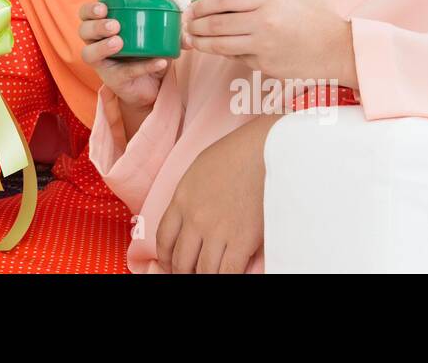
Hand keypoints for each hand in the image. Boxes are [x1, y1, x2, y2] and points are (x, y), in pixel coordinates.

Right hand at [78, 0, 168, 113]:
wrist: (151, 84)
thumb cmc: (147, 52)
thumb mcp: (156, 36)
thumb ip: (170, 28)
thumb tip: (186, 26)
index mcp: (103, 26)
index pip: (86, 13)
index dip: (90, 9)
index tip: (104, 7)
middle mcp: (96, 43)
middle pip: (83, 31)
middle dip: (96, 26)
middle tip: (114, 25)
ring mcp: (102, 63)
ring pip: (90, 53)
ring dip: (102, 46)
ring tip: (119, 42)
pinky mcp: (113, 79)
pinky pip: (123, 72)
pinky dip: (143, 66)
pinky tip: (158, 62)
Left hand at [156, 114, 275, 272]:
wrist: (264, 149)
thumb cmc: (236, 154)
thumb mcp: (198, 170)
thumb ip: (189, 197)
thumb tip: (188, 217)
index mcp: (182, 199)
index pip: (164, 238)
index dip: (165, 258)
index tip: (170, 264)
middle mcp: (195, 219)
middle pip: (181, 259)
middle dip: (183, 272)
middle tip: (189, 274)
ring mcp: (217, 231)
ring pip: (203, 271)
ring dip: (204, 277)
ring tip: (208, 277)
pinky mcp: (242, 240)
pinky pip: (228, 272)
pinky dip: (226, 277)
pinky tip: (228, 274)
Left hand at [183, 0, 356, 87]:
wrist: (340, 50)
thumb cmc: (320, 17)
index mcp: (268, 0)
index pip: (223, 0)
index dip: (202, 4)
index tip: (191, 7)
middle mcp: (262, 23)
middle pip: (215, 24)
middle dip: (194, 25)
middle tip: (186, 24)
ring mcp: (262, 47)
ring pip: (220, 45)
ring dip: (201, 42)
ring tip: (191, 39)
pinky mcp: (265, 65)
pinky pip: (238, 57)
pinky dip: (226, 52)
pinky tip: (219, 47)